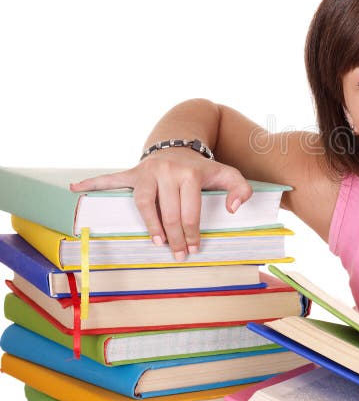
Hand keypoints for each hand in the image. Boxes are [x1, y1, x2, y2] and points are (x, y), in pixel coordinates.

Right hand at [69, 149, 252, 258]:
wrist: (182, 145)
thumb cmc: (204, 169)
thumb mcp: (229, 174)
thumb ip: (241, 190)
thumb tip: (233, 209)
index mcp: (192, 173)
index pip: (190, 210)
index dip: (192, 232)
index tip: (194, 249)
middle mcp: (168, 171)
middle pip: (168, 211)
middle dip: (174, 237)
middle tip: (178, 255)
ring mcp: (148, 171)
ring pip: (144, 203)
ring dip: (149, 225)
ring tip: (156, 243)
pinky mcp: (133, 172)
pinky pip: (111, 178)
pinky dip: (92, 183)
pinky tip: (75, 189)